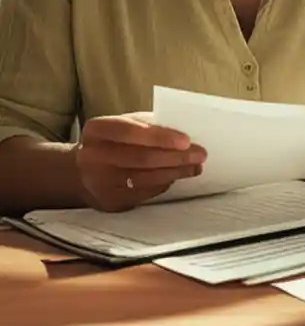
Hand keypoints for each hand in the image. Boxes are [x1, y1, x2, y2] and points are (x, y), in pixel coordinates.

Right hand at [75, 112, 205, 211]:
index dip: (159, 137)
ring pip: (145, 178)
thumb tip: (187, 130)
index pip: (128, 131)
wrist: (83, 171)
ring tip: (195, 166)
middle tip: (200, 154)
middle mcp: (92, 156)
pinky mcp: (110, 200)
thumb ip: (150, 125)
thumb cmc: (115, 141)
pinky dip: (165, 183)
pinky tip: (176, 176)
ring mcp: (98, 181)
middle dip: (175, 157)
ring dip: (175, 172)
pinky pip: (144, 192)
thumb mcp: (125, 124)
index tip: (186, 140)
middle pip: (141, 158)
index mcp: (97, 130)